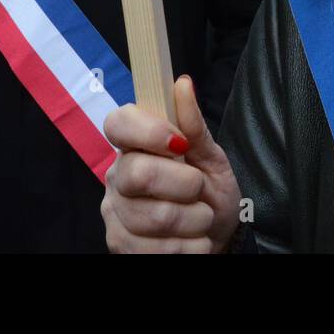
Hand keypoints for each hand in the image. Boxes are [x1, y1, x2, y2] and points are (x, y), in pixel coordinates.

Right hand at [101, 75, 241, 252]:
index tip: (180, 143)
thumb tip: (182, 84)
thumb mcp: (211, 156)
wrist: (218, 236)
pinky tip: (193, 240)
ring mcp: (115, 213)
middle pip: (139, 174)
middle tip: (198, 188)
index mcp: (134, 145)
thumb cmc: (211, 191)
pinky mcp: (120, 246)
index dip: (148, 130)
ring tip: (200, 217)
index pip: (117, 123)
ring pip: (156, 216)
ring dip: (195, 219)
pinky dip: (190, 246)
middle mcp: (117, 176)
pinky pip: (158, 249)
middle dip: (186, 184)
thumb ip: (194, 125)